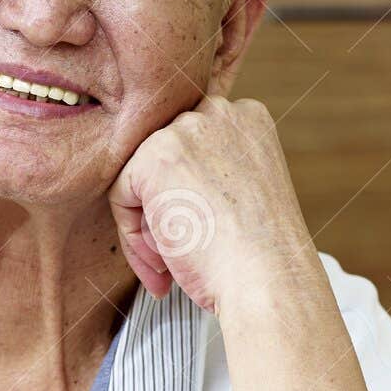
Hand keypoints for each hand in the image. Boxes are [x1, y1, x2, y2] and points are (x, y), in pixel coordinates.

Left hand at [108, 96, 307, 314]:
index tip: (198, 238)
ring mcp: (186, 130)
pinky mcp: (154, 157)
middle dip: (166, 212)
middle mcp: (219, 113)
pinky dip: (133, 237)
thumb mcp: (245, 194)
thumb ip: (209, 175)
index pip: (194, 150)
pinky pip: (122, 195)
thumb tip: (165, 188)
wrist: (268, 278)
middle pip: (166, 161)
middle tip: (179, 259)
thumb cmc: (261, 255)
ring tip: (171, 267)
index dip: (189, 198)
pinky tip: (163, 263)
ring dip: (150, 228)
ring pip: (142, 179)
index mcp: (249, 119)